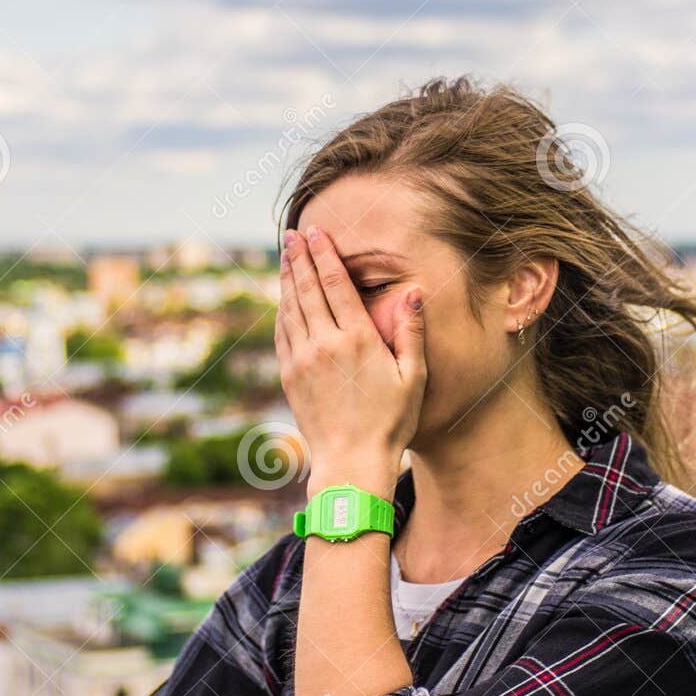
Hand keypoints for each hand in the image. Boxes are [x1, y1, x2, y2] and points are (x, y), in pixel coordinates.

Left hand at [275, 225, 425, 499]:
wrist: (351, 463)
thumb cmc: (390, 423)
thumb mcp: (413, 378)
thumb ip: (412, 332)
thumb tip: (413, 292)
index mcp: (358, 340)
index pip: (336, 284)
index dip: (325, 255)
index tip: (318, 233)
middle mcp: (325, 344)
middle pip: (308, 289)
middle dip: (300, 258)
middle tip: (293, 235)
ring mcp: (303, 360)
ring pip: (291, 308)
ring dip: (288, 279)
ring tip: (286, 257)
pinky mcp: (290, 376)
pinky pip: (283, 332)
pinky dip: (282, 310)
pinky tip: (284, 299)